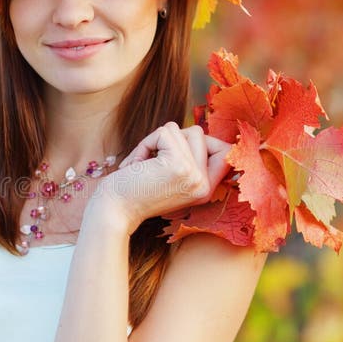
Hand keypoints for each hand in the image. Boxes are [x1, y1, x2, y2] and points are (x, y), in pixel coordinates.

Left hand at [94, 123, 230, 232]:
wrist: (114, 211)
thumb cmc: (135, 191)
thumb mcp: (170, 178)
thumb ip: (189, 159)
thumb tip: (197, 130)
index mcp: (206, 190)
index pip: (228, 152)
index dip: (205, 142)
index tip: (174, 152)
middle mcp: (205, 185)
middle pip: (200, 134)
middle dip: (171, 139)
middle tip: (152, 161)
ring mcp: (195, 175)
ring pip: (185, 129)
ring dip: (157, 140)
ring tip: (144, 164)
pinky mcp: (179, 165)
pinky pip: (166, 131)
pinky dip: (146, 142)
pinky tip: (137, 165)